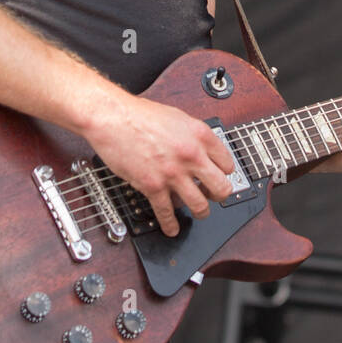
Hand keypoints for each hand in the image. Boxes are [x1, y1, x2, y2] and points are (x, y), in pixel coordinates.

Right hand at [83, 94, 236, 236]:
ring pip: (200, 205)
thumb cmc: (140, 115)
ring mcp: (173, 173)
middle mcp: (191, 155)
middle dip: (219, 195)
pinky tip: (171, 228)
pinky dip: (170, 224)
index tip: (222, 177)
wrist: (113, 118)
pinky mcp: (153, 186)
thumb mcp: (178, 118)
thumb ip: (193, 136)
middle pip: (221, 187)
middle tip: (215, 197)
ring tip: (199, 212)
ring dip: (201, 212)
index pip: (227, 164)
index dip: (225, 173)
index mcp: (200, 135)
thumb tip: (202, 150)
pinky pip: (167, 212)